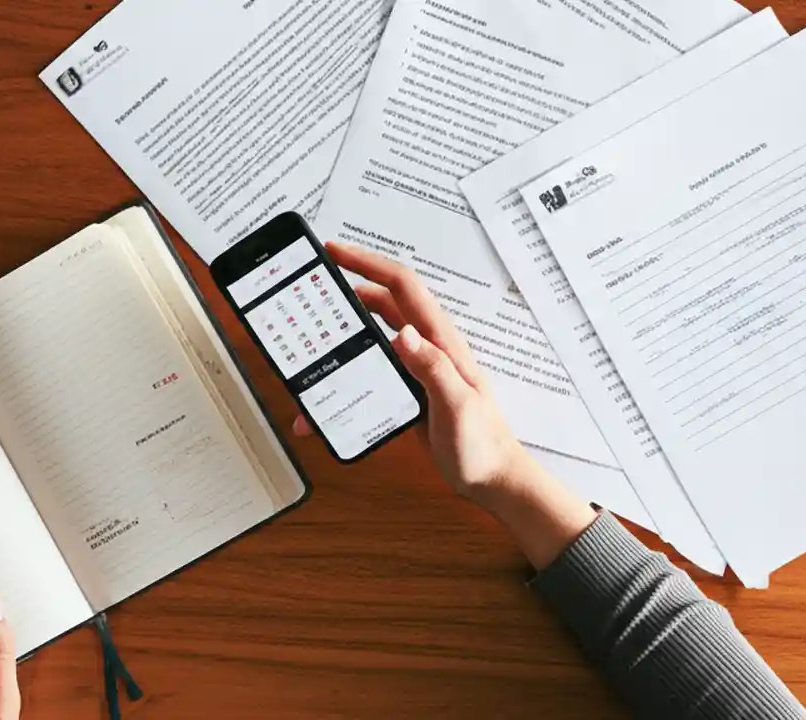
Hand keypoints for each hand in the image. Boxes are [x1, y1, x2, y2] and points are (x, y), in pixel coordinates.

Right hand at [293, 242, 530, 497]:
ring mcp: (416, 368)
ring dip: (344, 333)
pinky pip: (373, 371)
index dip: (369, 264)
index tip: (335, 252)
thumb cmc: (481, 445)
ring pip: (373, 337)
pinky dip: (348, 374)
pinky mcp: (407, 391)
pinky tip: (328, 393)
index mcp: (440, 343)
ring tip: (312, 339)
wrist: (492, 479)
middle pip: (381, 304)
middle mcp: (427, 348)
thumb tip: (402, 333)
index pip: (402, 288)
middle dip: (347, 290)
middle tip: (313, 289)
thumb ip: (432, 369)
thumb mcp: (457, 406)